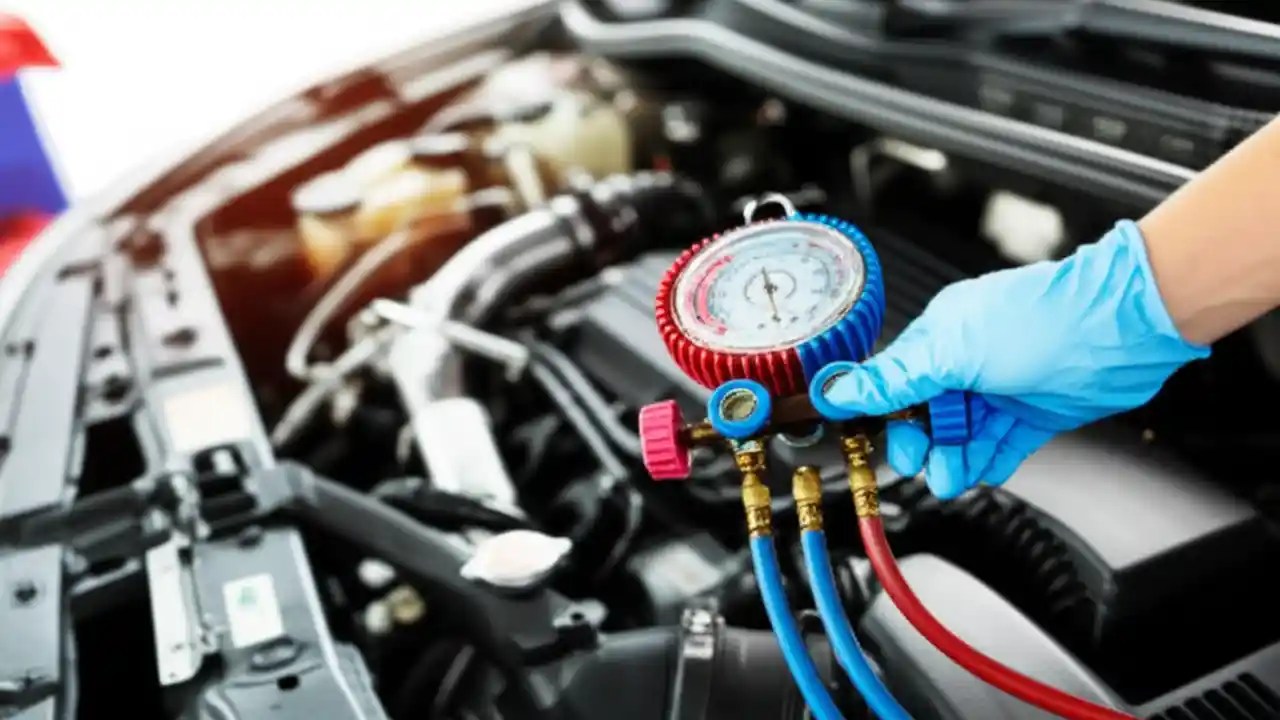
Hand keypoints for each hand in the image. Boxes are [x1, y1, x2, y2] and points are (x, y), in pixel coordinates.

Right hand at [823, 221, 1209, 498]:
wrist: (1121, 329)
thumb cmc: (1043, 320)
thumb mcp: (951, 352)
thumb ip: (894, 379)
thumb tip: (838, 389)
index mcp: (940, 337)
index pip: (894, 383)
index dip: (883, 414)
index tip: (874, 440)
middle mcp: (968, 362)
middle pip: (926, 417)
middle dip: (921, 444)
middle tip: (922, 461)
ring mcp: (1001, 388)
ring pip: (961, 437)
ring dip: (953, 460)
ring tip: (954, 475)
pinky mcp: (1033, 413)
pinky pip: (999, 446)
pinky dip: (987, 461)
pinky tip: (982, 469)